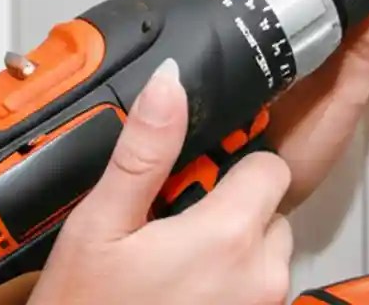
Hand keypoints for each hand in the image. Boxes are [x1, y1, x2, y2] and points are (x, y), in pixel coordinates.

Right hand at [30, 61, 293, 304]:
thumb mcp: (99, 228)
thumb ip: (144, 152)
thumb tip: (169, 83)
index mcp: (229, 236)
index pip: (269, 166)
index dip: (231, 166)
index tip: (193, 178)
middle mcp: (261, 275)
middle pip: (270, 210)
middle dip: (229, 209)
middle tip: (169, 228)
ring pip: (267, 253)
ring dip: (232, 251)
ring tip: (170, 267)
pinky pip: (258, 292)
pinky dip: (230, 287)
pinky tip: (180, 294)